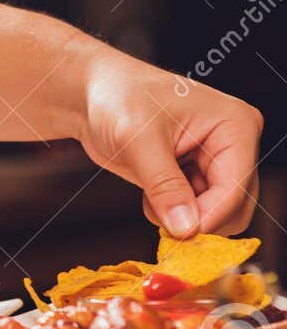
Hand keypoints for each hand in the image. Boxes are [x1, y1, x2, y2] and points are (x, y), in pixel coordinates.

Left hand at [72, 43, 262, 236]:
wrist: (92, 95)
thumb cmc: (116, 97)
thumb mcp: (138, 139)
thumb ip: (164, 185)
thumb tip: (186, 228)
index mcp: (236, 125)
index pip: (236, 186)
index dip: (210, 215)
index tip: (180, 233)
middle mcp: (235, 145)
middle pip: (236, 207)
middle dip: (198, 218)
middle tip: (159, 214)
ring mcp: (217, 162)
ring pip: (217, 215)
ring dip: (182, 217)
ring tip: (149, 194)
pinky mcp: (197, 176)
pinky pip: (197, 212)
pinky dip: (173, 213)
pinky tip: (150, 193)